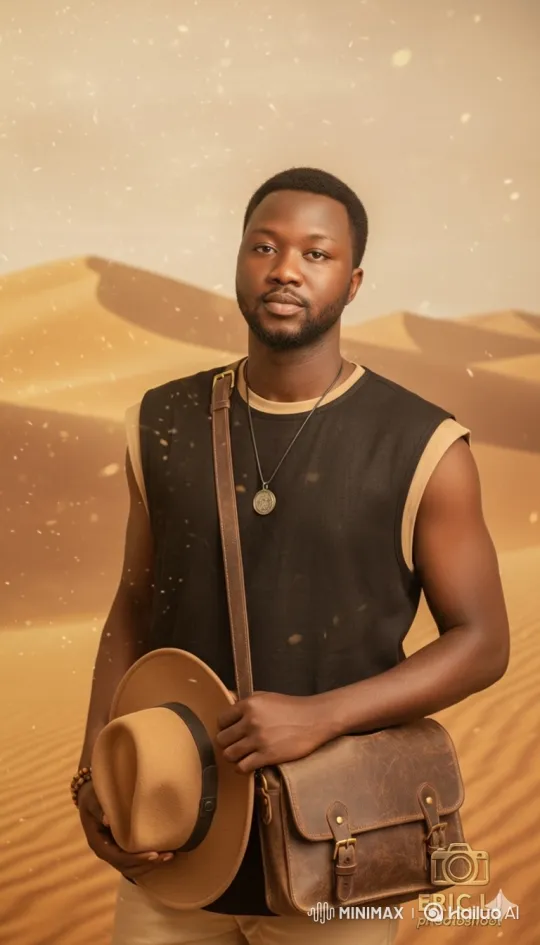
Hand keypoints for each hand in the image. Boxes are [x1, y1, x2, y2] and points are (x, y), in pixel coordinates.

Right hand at [77, 780, 174, 878]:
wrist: (90, 796)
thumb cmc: (92, 797)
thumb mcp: (92, 800)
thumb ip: (99, 809)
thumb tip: (107, 821)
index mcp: (98, 843)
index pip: (118, 858)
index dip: (136, 859)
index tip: (154, 854)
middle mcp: (106, 852)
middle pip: (127, 867)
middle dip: (148, 864)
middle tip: (167, 856)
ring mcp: (114, 852)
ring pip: (132, 868)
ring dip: (151, 865)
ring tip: (170, 856)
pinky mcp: (121, 848)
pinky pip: (135, 860)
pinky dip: (149, 860)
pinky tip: (163, 853)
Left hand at [215, 691, 331, 773]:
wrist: (314, 719)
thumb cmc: (290, 707)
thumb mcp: (265, 696)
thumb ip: (245, 701)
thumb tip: (226, 699)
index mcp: (249, 704)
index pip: (221, 720)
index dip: (224, 727)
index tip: (231, 731)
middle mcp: (251, 721)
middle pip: (222, 739)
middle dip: (227, 743)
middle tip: (236, 744)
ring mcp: (259, 739)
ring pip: (229, 754)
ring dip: (233, 756)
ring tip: (241, 755)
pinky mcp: (268, 755)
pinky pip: (242, 766)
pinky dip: (242, 768)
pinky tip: (248, 764)